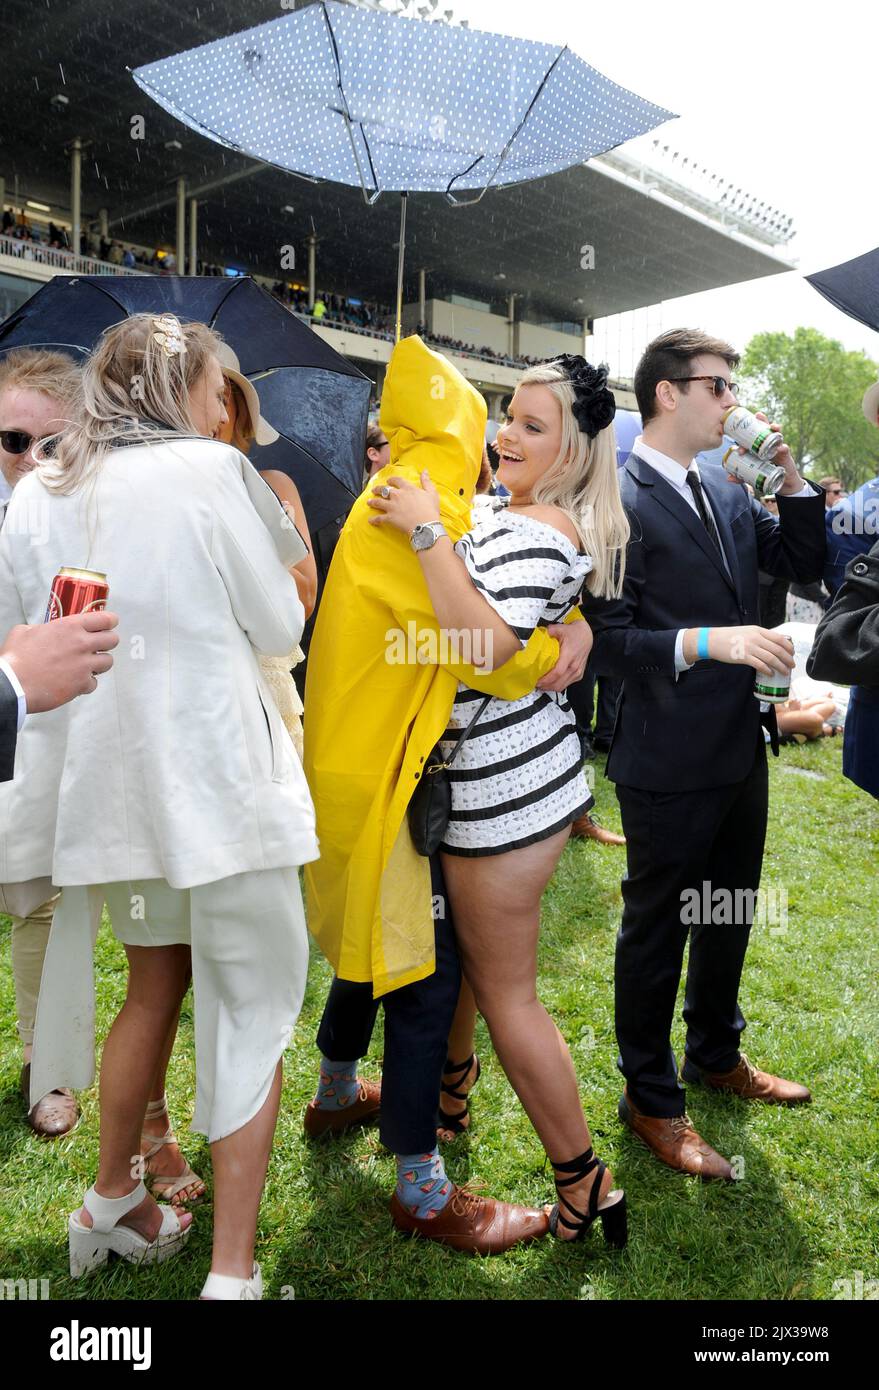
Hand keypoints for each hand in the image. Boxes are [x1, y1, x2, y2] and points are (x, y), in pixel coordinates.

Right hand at [1, 610, 119, 712]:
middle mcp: (81, 643)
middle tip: (99, 645)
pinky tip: (76, 682)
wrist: (14, 684)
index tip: (110, 623)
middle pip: (113, 639)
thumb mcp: (24, 631)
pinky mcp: (82, 683)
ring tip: (88, 665)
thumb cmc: (16, 659)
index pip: (105, 619)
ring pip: (108, 661)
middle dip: (108, 642)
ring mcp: (84, 664)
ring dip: (100, 663)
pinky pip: (94, 683)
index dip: (110, 621)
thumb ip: (40, 629)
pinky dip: (87, 684)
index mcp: (69, 626)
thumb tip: (42, 632)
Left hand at [367, 472, 441, 534]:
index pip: (396, 480)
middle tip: (374, 490)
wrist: (425, 525)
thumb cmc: (430, 510)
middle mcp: (397, 495)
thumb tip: (425, 471)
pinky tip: (370, 520)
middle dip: (378, 489)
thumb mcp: (431, 493)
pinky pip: (379, 518)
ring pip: (378, 502)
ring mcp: (392, 506)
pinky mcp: (389, 518)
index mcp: (407, 488)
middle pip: (384, 490)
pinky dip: (374, 520)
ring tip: (369, 502)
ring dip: (372, 501)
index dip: (391, 480)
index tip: (389, 481)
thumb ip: (426, 481)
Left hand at [536, 619, 592, 690]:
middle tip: (534, 683)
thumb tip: (537, 636)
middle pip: (558, 683)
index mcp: (569, 655)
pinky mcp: (579, 675)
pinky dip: (557, 685)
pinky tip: (549, 682)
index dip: (546, 679)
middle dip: (545, 686)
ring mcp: (578, 672)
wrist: (587, 635)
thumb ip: (548, 632)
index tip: (536, 680)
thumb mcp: (560, 628)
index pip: (557, 672)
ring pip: (562, 686)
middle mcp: (574, 666)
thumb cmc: (573, 633)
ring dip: (550, 687)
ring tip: (540, 684)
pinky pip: (566, 684)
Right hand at [684, 625, 794, 676]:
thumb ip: (759, 637)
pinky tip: (771, 674)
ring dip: (781, 666)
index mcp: (758, 631)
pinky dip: (767, 670)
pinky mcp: (743, 657)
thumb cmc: (729, 637)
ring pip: (771, 658)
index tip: (792, 653)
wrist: (713, 640)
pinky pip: (760, 664)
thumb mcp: (747, 632)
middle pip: (778, 649)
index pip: (779, 638)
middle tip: (792, 665)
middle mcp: (756, 638)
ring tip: (785, 672)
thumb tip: (771, 645)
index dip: (789, 647)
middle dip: (788, 659)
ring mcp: (750, 647)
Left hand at [732, 412, 802, 494]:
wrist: (780, 481)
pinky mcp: (785, 455)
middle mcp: (767, 444)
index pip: (751, 437)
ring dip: (775, 428)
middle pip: (765, 429)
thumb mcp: (751, 476)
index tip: (741, 448)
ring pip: (776, 435)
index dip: (746, 435)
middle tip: (758, 415)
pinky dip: (783, 448)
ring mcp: (776, 447)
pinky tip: (781, 447)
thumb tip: (729, 478)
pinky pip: (785, 449)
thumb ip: (741, 477)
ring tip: (773, 426)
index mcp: (757, 446)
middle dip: (762, 421)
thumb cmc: (764, 473)